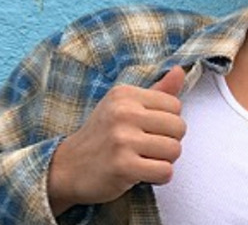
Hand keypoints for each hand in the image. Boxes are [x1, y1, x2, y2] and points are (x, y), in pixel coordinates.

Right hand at [47, 66, 186, 215]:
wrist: (67, 167)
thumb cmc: (102, 135)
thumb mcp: (124, 106)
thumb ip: (156, 91)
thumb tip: (180, 71)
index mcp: (125, 94)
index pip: (175, 105)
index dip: (167, 122)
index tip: (147, 129)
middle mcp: (123, 113)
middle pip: (179, 127)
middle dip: (169, 141)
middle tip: (147, 147)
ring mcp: (122, 140)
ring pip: (175, 150)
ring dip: (164, 161)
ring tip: (144, 159)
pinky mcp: (123, 166)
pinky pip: (165, 172)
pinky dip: (159, 177)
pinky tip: (141, 173)